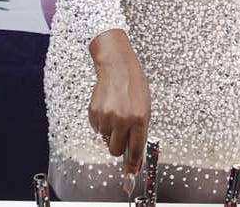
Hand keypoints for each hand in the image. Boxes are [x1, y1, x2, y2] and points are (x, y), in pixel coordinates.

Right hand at [88, 29, 150, 176]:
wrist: (117, 66)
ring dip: (110, 132)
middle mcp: (123, 119)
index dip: (133, 164)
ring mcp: (107, 117)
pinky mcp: (94, 113)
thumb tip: (135, 151)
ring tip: (115, 113)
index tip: (131, 173)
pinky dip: (101, 123)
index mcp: (140, 118)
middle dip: (118, 146)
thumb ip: (140, 129)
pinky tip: (107, 109)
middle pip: (115, 150)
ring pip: (105, 140)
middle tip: (121, 134)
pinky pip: (97, 129)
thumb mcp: (145, 106)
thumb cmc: (133, 83)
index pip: (135, 150)